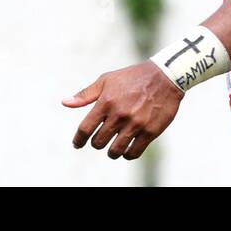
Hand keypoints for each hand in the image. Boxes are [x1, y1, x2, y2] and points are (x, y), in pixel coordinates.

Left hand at [63, 61, 182, 160]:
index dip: (78, 140)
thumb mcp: (107, 80)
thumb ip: (86, 94)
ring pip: (114, 151)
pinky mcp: (150, 131)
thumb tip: (65, 103)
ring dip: (111, 152)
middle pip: (98, 143)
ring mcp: (135, 124)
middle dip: (97, 143)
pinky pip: (133, 153)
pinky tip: (127, 149)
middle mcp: (120, 114)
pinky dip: (127, 154)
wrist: (166, 76)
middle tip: (101, 139)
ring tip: (113, 147)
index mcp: (106, 102)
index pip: (85, 129)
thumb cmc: (133, 77)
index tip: (77, 144)